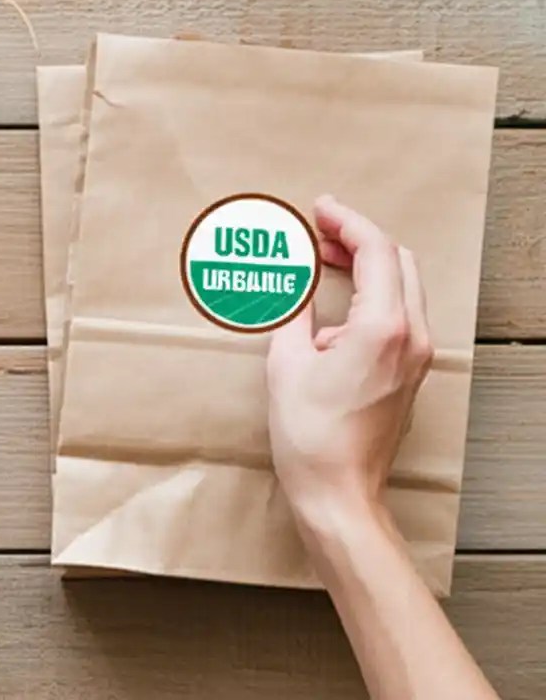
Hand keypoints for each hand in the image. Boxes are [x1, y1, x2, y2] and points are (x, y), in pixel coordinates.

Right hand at [266, 195, 433, 522]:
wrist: (339, 492)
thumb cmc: (310, 436)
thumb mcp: (286, 362)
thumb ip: (293, 310)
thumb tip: (293, 278)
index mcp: (383, 327)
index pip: (375, 251)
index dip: (346, 222)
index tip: (319, 210)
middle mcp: (412, 337)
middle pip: (398, 262)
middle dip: (359, 240)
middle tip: (319, 234)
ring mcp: (416, 357)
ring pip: (403, 288)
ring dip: (368, 268)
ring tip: (325, 265)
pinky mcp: (410, 374)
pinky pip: (401, 317)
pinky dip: (374, 297)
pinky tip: (336, 311)